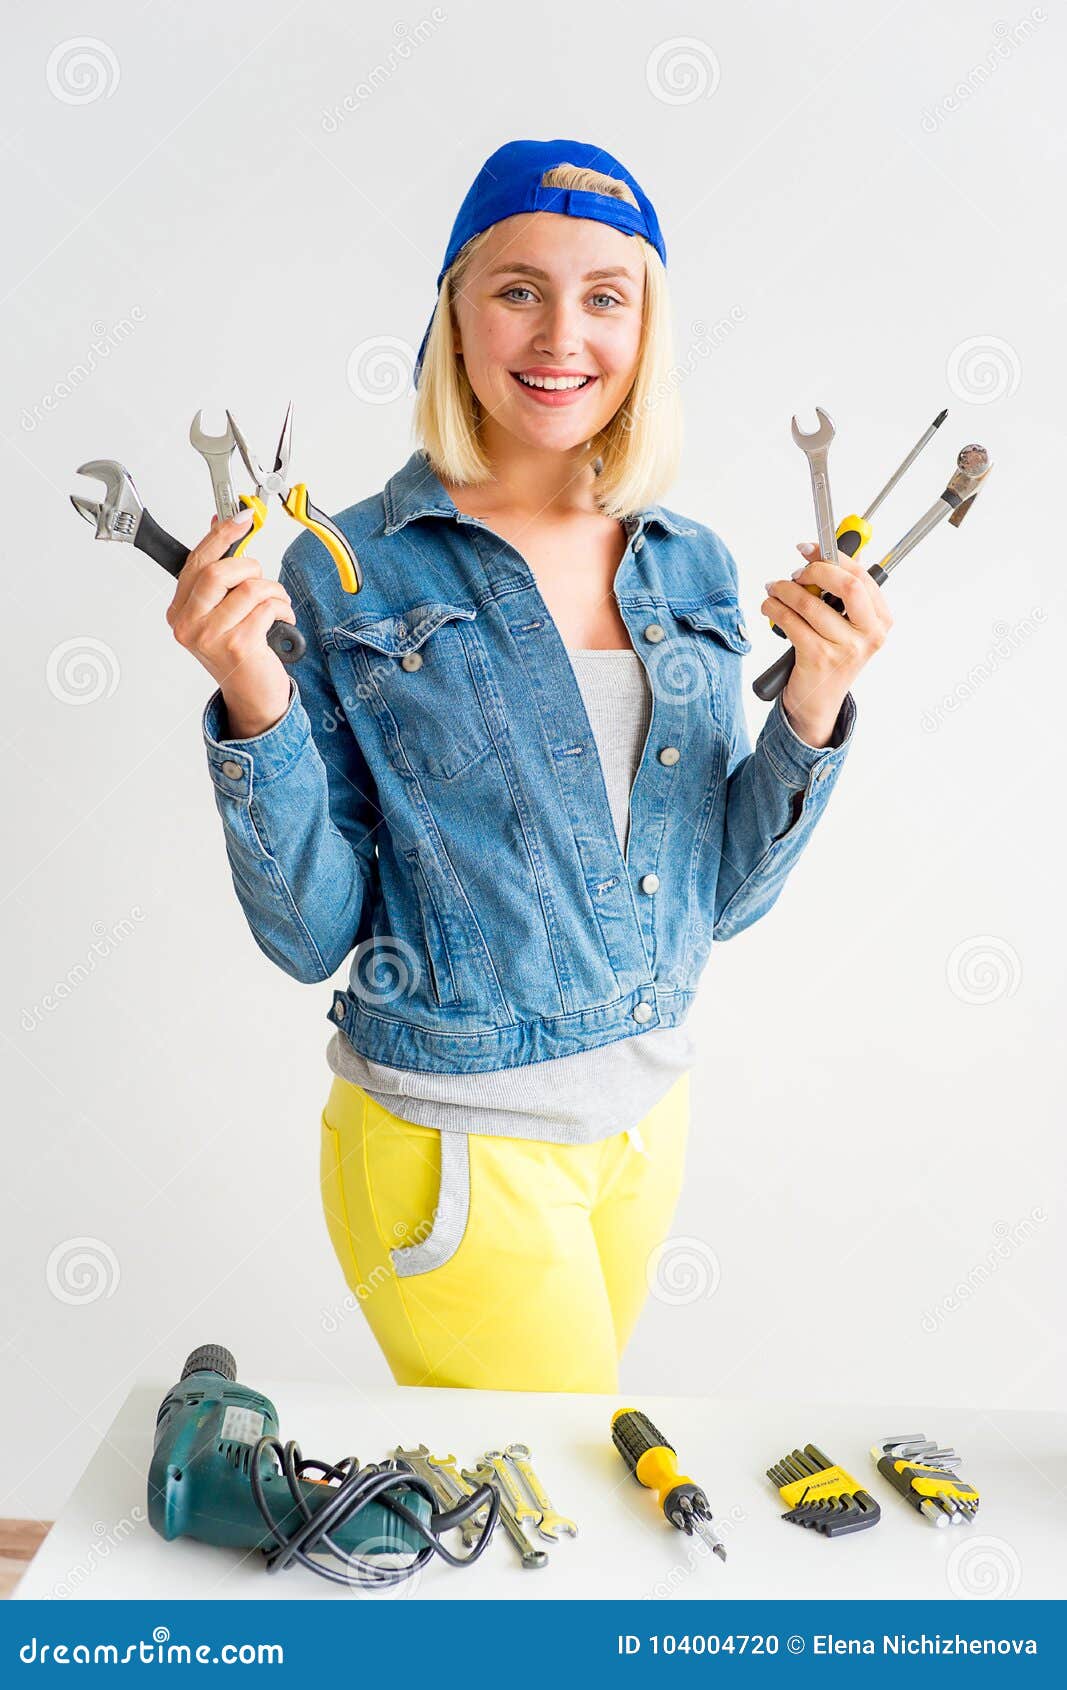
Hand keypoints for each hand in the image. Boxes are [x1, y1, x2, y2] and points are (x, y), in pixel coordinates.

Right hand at [166, 510, 296, 736]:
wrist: (251, 696)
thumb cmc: (238, 651)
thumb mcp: (221, 611)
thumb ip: (218, 574)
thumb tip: (220, 525)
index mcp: (179, 611)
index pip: (197, 562)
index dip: (221, 535)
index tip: (242, 517)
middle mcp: (188, 625)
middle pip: (217, 572)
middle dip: (249, 567)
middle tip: (262, 579)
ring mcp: (211, 637)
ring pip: (248, 589)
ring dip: (272, 591)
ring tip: (277, 604)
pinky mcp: (238, 646)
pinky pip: (266, 608)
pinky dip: (282, 608)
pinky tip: (283, 620)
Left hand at [761, 540, 892, 746]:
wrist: (818, 702)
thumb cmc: (831, 657)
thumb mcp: (847, 625)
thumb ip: (843, 591)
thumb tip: (827, 550)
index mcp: (881, 621)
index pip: (861, 577)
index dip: (833, 556)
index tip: (810, 548)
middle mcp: (869, 635)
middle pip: (846, 585)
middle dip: (814, 571)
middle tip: (795, 573)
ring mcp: (845, 649)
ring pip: (810, 603)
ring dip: (784, 590)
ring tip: (774, 590)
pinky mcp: (818, 658)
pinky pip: (791, 622)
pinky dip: (774, 608)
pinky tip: (769, 607)